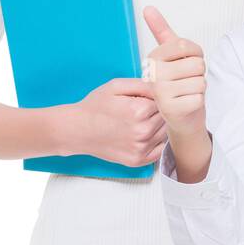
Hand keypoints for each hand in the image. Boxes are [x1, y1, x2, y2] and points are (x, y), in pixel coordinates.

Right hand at [44, 76, 166, 166]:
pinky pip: (159, 150)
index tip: (142, 99)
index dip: (153, 98)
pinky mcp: (137, 160)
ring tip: (138, 122)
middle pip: (166, 117)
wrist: (77, 130)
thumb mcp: (116, 85)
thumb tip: (162, 85)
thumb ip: (142, 84)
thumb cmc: (95, 107)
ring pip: (164, 133)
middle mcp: (143, 132)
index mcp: (139, 111)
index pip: (163, 101)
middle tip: (139, 110)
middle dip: (156, 112)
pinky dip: (155, 142)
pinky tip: (141, 135)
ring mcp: (141, 149)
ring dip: (157, 127)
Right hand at [141, 6, 206, 137]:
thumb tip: (148, 8)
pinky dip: (198, 101)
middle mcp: (153, 75)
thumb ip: (160, 30)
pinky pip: (200, 97)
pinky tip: (187, 104)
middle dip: (198, 73)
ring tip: (186, 92)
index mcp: (152, 59)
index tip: (186, 62)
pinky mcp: (172, 110)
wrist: (178, 117)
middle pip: (196, 64)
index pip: (184, 45)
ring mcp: (161, 93)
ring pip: (200, 81)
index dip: (195, 53)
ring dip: (199, 87)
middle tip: (186, 81)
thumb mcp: (169, 55)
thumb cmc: (177, 83)